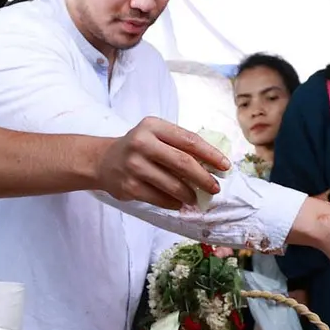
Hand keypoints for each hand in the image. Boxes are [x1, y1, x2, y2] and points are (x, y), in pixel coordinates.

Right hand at [94, 118, 226, 210]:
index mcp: (153, 126)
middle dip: (203, 177)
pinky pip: (159, 198)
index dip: (211, 154)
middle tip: (215, 188)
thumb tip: (213, 164)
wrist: (104, 160)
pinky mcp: (129, 186)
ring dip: (189, 194)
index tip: (225, 166)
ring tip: (196, 198)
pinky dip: (174, 203)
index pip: (189, 140)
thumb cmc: (139, 147)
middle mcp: (142, 143)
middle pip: (183, 162)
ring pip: (172, 184)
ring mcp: (134, 165)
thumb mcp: (156, 135)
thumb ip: (180, 144)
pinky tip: (179, 203)